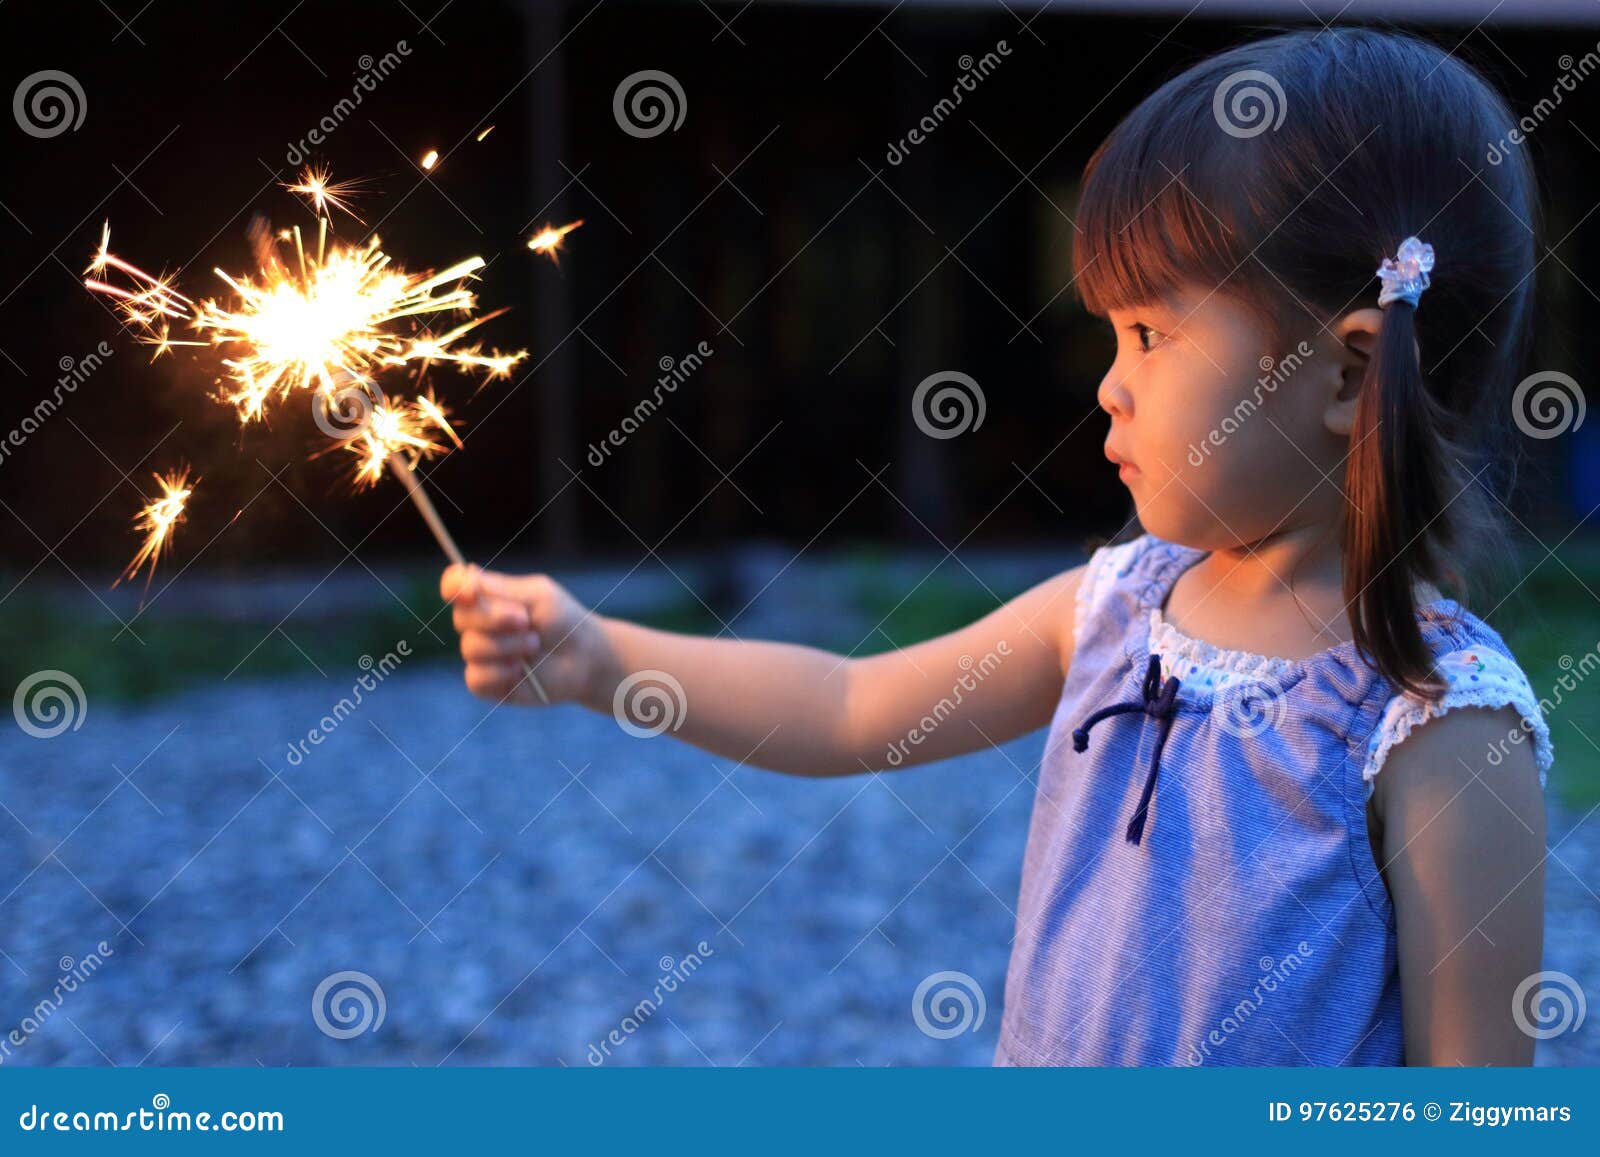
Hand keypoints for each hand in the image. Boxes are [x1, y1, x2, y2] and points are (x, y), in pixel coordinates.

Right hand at [440, 565, 610, 707]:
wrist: (585, 657)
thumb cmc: (563, 621)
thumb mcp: (539, 596)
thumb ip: (502, 589)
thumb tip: (468, 576)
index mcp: (487, 597)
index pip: (454, 585)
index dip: (454, 586)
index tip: (471, 592)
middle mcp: (478, 624)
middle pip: (461, 617)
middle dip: (495, 619)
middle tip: (526, 621)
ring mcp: (480, 654)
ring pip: (471, 648)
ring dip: (509, 646)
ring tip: (535, 645)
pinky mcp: (486, 683)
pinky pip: (476, 678)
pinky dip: (501, 673)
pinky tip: (521, 671)